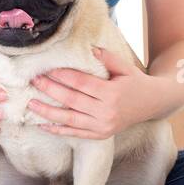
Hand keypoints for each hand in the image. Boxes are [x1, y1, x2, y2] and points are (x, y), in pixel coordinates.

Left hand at [26, 45, 158, 139]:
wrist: (153, 104)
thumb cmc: (135, 82)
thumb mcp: (125, 67)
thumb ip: (107, 57)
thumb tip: (89, 49)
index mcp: (112, 93)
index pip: (81, 83)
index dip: (63, 75)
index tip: (47, 69)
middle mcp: (106, 112)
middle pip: (72, 100)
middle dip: (50, 90)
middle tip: (33, 81)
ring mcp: (102, 126)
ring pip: (69, 119)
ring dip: (48, 112)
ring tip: (31, 104)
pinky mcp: (100, 135)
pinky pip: (75, 133)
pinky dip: (57, 130)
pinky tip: (42, 125)